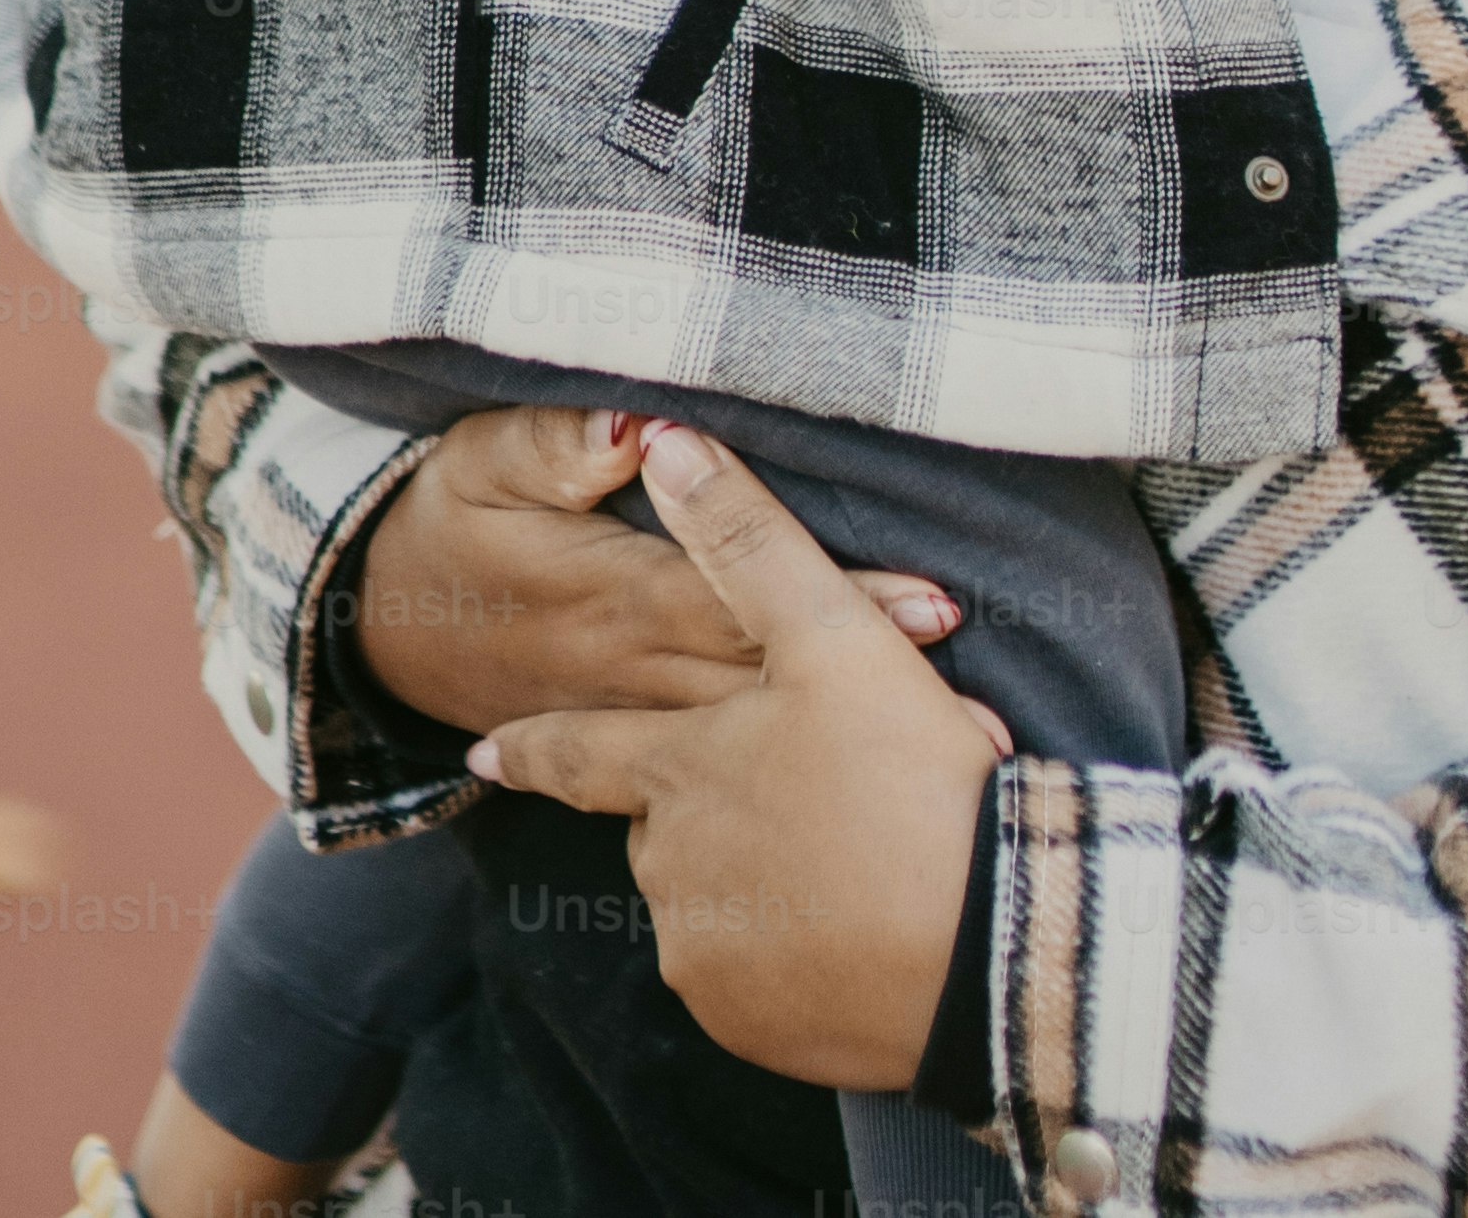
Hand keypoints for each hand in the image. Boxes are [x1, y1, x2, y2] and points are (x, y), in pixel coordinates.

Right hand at [354, 402, 958, 736]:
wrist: (377, 626)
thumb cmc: (448, 521)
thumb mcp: (482, 462)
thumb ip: (558, 445)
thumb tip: (637, 424)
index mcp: (612, 599)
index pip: (746, 602)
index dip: (839, 603)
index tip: (938, 604)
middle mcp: (635, 673)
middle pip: (774, 684)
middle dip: (878, 696)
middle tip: (982, 711)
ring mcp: (636, 721)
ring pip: (758, 741)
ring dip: (852, 752)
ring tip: (957, 755)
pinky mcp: (634, 750)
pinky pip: (723, 770)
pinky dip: (797, 784)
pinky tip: (870, 804)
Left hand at [470, 422, 1001, 1089]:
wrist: (986, 949)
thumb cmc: (907, 778)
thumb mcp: (833, 635)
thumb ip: (743, 540)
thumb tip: (666, 442)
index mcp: (677, 772)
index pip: (579, 752)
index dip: (534, 746)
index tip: (482, 755)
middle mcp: (669, 870)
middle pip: (670, 820)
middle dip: (725, 800)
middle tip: (819, 783)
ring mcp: (706, 959)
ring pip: (715, 894)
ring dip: (766, 869)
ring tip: (858, 842)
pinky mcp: (754, 1026)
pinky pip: (754, 973)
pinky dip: (792, 944)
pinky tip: (857, 915)